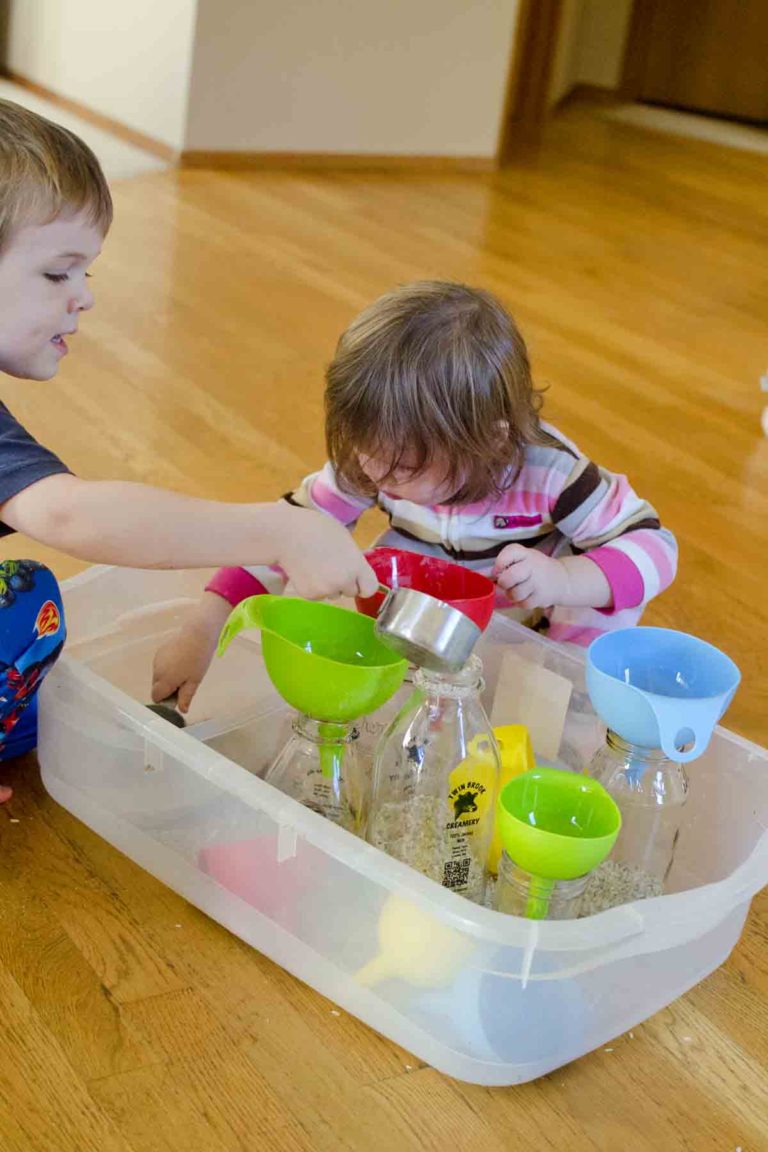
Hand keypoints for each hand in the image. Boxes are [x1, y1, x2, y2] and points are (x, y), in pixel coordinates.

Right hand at [151, 593, 229, 711]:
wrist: (197, 634)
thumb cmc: (198, 660)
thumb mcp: (194, 681)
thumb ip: (186, 697)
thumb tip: (181, 710)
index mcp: (164, 680)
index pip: (156, 697)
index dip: (165, 699)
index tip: (178, 696)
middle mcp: (156, 670)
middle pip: (157, 687)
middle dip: (167, 689)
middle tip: (185, 683)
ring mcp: (157, 660)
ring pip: (158, 676)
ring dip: (167, 678)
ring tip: (185, 670)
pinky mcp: (160, 651)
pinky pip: (160, 666)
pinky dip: (167, 668)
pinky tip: (181, 661)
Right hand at [274, 506, 377, 599]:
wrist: (286, 535)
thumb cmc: (316, 529)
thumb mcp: (344, 538)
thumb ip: (354, 558)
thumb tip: (357, 569)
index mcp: (356, 566)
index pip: (370, 589)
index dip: (363, 584)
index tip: (356, 579)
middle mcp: (344, 582)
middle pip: (350, 592)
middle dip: (344, 583)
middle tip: (330, 566)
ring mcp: (326, 591)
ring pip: (333, 594)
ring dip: (328, 585)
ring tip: (316, 566)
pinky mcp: (310, 595)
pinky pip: (318, 595)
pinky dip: (313, 587)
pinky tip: (306, 571)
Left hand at [492, 545, 569, 609]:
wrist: (561, 580)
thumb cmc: (534, 569)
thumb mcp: (522, 559)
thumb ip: (505, 565)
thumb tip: (485, 576)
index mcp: (526, 553)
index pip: (510, 552)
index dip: (500, 562)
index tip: (498, 570)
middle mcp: (533, 565)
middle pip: (509, 577)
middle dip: (503, 583)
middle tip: (506, 583)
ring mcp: (538, 582)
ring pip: (514, 594)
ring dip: (511, 595)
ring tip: (517, 590)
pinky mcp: (542, 597)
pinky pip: (522, 604)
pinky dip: (521, 602)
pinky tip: (526, 596)